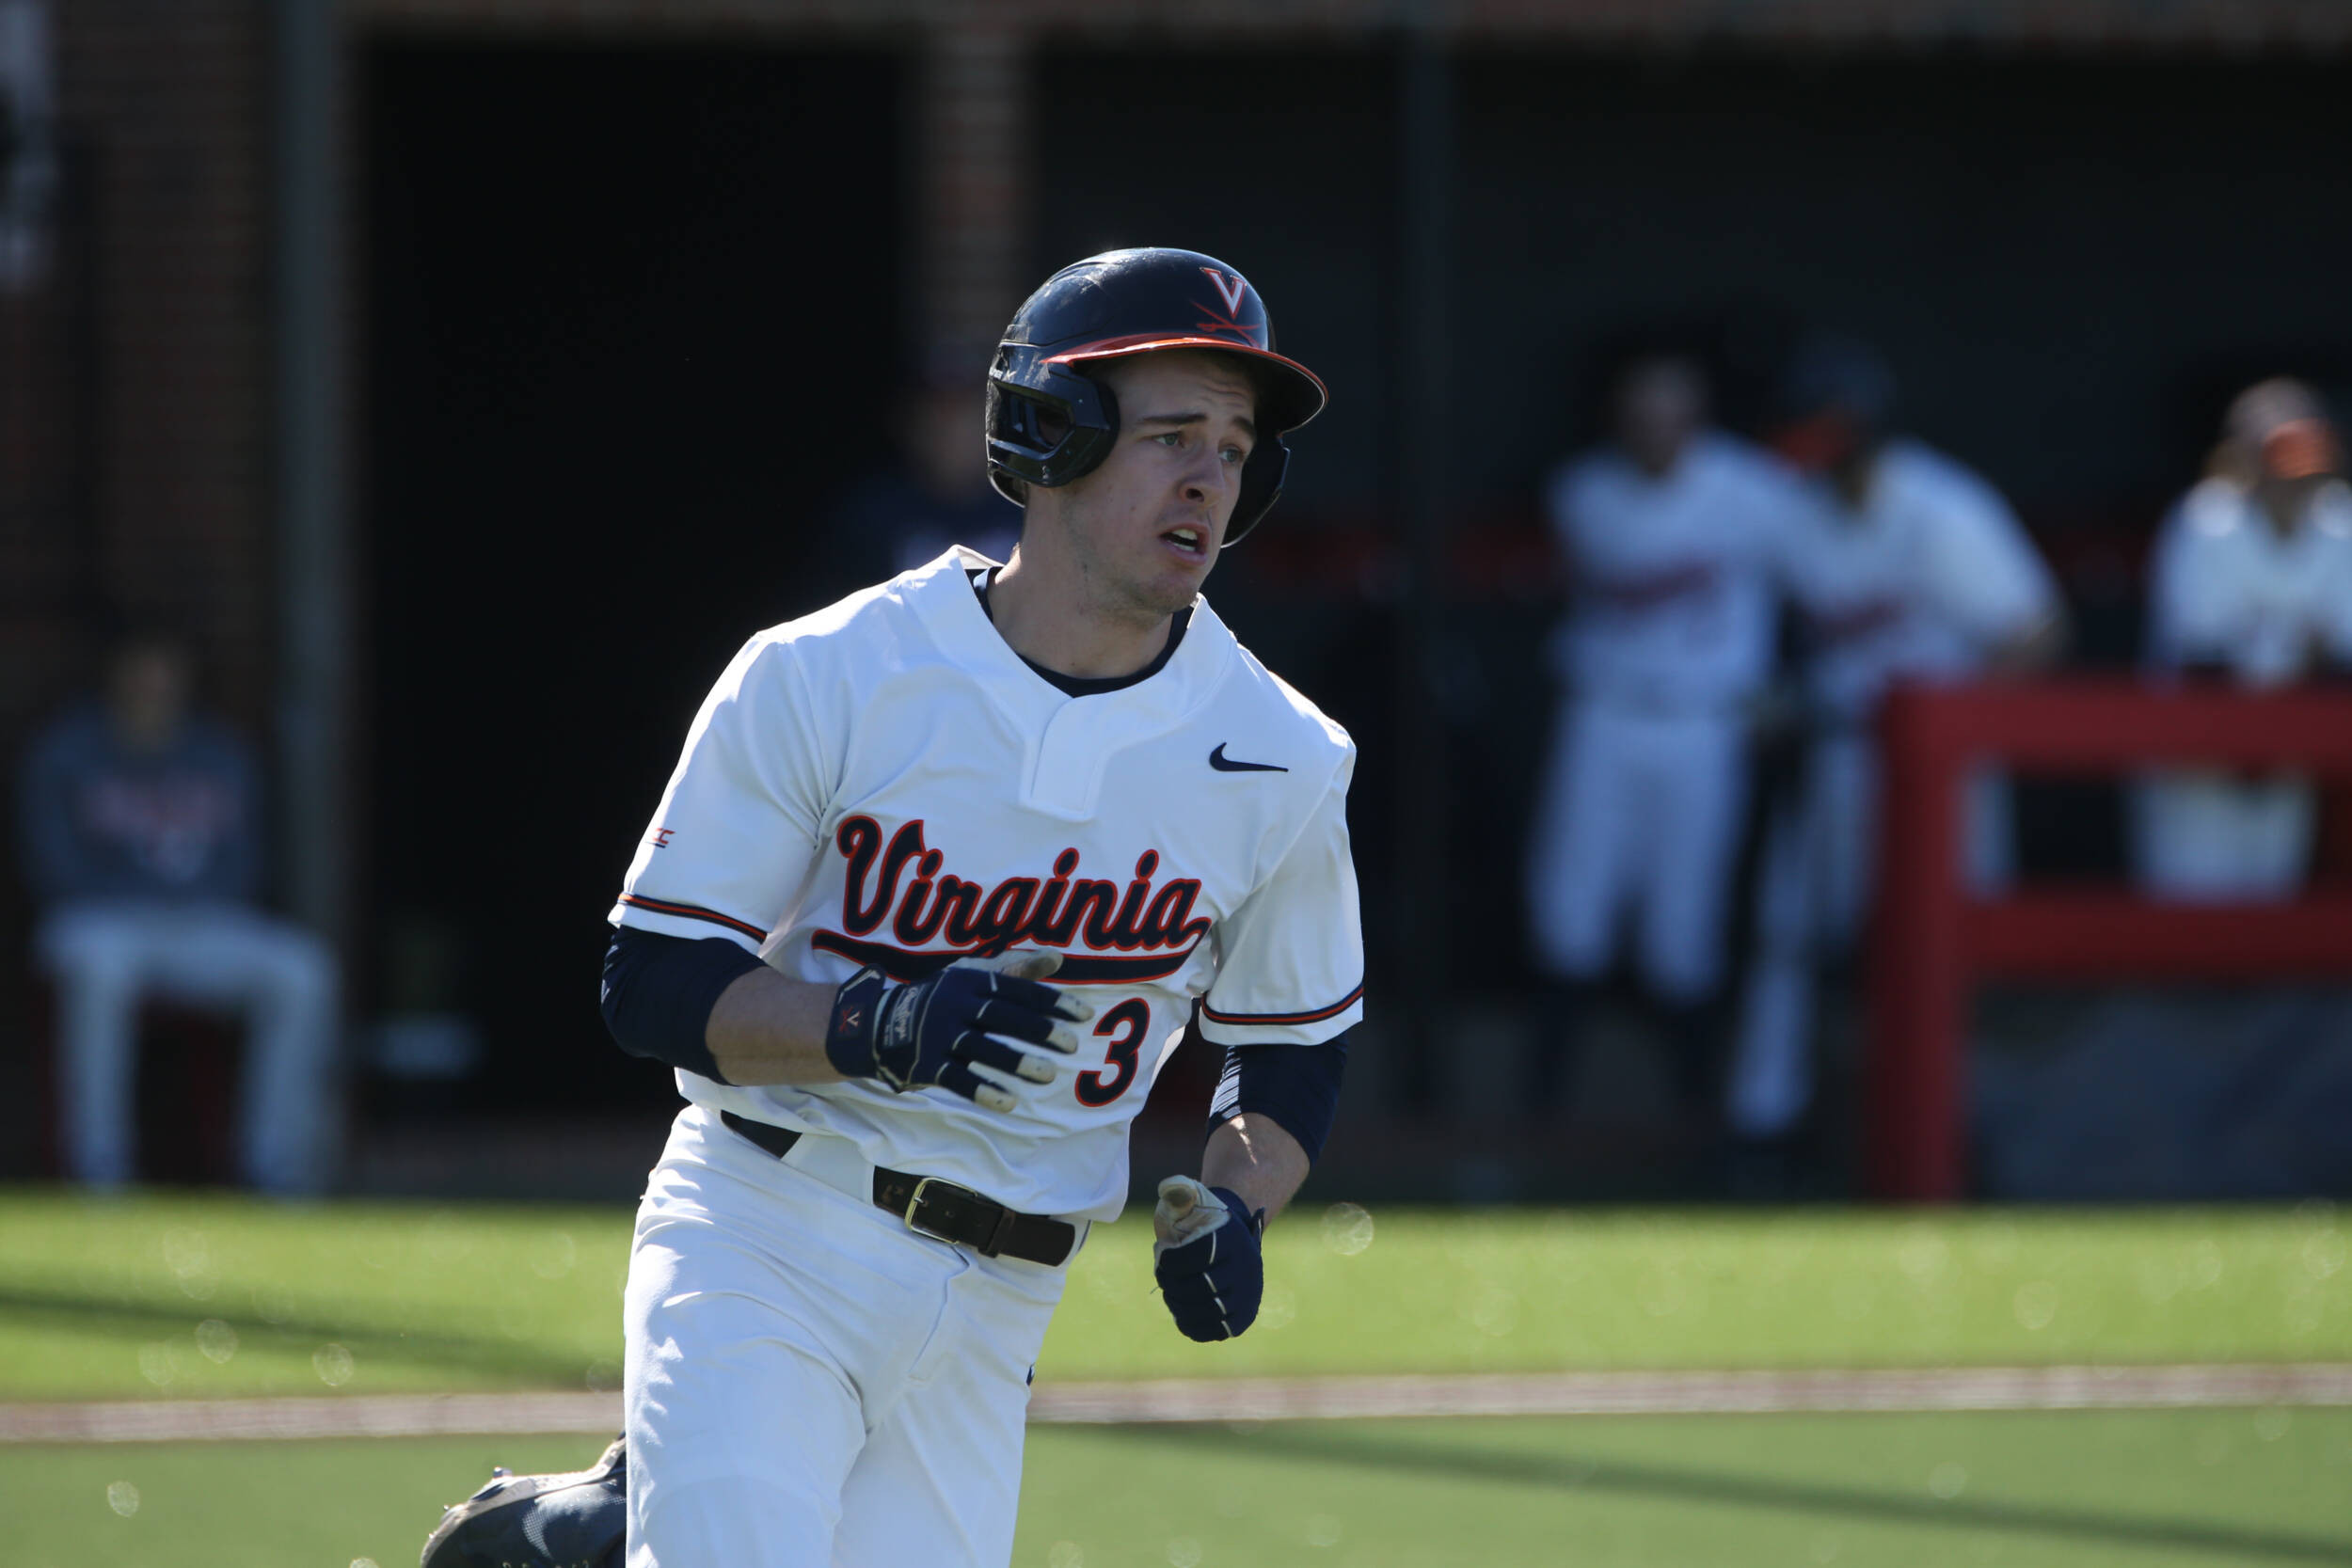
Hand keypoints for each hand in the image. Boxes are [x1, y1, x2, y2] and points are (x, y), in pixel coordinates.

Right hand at [824, 950, 1091, 1112]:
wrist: (875, 1025)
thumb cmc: (938, 998)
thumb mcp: (970, 976)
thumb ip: (1014, 968)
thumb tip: (1057, 959)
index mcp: (970, 980)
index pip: (1017, 989)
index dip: (1051, 1001)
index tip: (1085, 1015)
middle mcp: (954, 1003)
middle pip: (1002, 1016)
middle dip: (1038, 1030)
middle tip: (1072, 1046)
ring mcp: (938, 1035)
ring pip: (982, 1049)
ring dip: (1016, 1062)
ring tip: (1049, 1076)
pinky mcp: (925, 1063)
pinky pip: (958, 1079)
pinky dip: (983, 1090)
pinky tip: (1010, 1102)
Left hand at [1151, 1175, 1264, 1341]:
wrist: (1233, 1237)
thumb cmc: (1203, 1219)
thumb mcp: (1193, 1200)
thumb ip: (1179, 1193)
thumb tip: (1169, 1190)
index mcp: (1233, 1238)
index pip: (1196, 1257)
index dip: (1169, 1260)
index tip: (1162, 1254)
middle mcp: (1247, 1268)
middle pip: (1200, 1288)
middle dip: (1171, 1284)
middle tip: (1163, 1276)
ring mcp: (1249, 1295)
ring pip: (1206, 1313)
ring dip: (1179, 1305)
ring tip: (1171, 1292)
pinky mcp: (1244, 1317)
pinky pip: (1214, 1331)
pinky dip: (1191, 1324)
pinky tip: (1182, 1309)